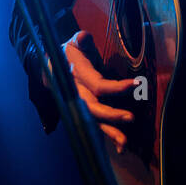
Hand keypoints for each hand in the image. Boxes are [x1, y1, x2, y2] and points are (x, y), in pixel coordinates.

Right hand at [62, 30, 136, 153]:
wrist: (49, 68)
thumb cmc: (67, 53)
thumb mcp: (72, 43)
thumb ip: (80, 40)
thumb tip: (84, 37)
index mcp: (77, 76)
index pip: (98, 85)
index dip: (116, 87)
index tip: (136, 84)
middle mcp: (77, 94)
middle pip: (93, 109)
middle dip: (111, 115)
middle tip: (130, 118)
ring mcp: (80, 105)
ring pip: (94, 121)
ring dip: (109, 132)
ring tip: (125, 143)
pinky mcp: (85, 111)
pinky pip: (96, 126)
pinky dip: (108, 136)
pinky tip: (122, 147)